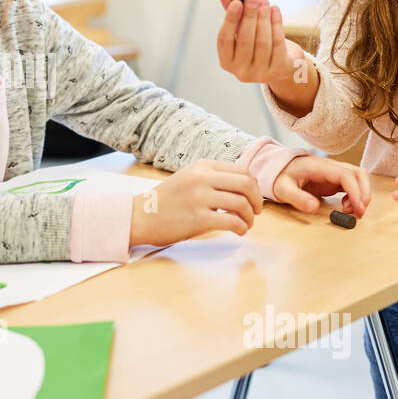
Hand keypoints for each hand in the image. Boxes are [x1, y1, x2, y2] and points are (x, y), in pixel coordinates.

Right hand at [130, 160, 262, 245]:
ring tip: (246, 224)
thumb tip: (244, 185)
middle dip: (257, 200)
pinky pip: (232, 221)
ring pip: (241, 203)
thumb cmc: (166, 201)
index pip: (241, 170)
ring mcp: (199, 198)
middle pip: (246, 184)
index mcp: (201, 166)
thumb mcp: (188, 178)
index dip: (254, 185)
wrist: (140, 216)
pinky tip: (239, 232)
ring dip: (250, 217)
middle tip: (256, 212)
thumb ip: (212, 177)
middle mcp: (201, 178)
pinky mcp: (197, 218)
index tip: (253, 198)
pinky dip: (241, 228)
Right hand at [216, 0, 317, 116]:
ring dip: (264, 18)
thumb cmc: (256, 43)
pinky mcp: (279, 71)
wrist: (281, 64)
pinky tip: (275, 10)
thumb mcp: (242, 29)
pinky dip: (276, 24)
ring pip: (262, 41)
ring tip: (265, 2)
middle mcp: (241, 72)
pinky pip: (278, 44)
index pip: (224, 40)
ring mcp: (260, 74)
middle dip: (250, 16)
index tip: (236, 2)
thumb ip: (232, 12)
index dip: (230, 20)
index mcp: (227, 62)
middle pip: (244, 40)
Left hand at [271, 155, 371, 215]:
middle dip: (364, 193)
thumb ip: (298, 198)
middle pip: (359, 173)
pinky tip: (345, 206)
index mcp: (320, 167)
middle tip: (359, 212)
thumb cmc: (282, 177)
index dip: (355, 191)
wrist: (280, 169)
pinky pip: (353, 184)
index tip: (357, 208)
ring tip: (350, 211)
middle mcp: (331, 167)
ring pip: (359, 178)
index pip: (346, 175)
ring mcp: (335, 172)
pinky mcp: (336, 179)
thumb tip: (314, 208)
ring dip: (362, 194)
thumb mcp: (283, 189)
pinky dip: (356, 196)